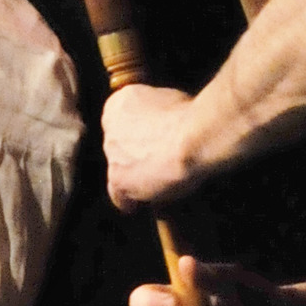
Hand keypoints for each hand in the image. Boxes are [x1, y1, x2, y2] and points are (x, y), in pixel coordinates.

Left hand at [102, 84, 194, 208]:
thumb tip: (163, 124)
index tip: (152, 141)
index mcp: (119, 103)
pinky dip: (129, 201)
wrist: (195, 136)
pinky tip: (140, 205)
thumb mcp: (171, 101)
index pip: (120, 122)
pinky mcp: (118, 178)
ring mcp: (112, 154)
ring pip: (119, 169)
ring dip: (135, 176)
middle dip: (135, 154)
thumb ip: (156, 112)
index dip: (137, 135)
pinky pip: (119, 195)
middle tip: (158, 162)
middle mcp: (109, 127)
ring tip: (158, 182)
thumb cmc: (193, 117)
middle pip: (118, 146)